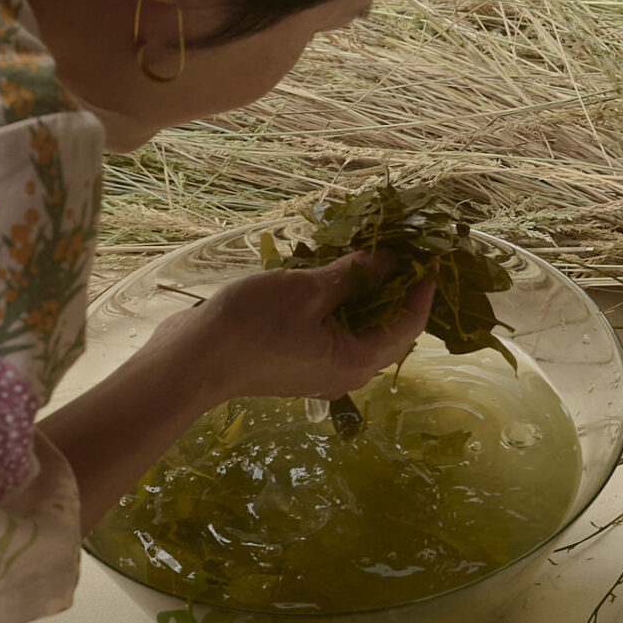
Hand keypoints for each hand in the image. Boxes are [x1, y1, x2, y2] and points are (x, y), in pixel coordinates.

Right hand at [179, 249, 434, 405]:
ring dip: (362, 295)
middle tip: (397, 250)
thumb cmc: (253, 326)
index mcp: (357, 361)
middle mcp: (344, 372)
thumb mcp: (309, 290)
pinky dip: (336, 306)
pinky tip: (327, 276)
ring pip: (356, 330)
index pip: (409, 326)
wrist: (193, 360)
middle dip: (394, 290)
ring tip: (362, 256)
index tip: (430, 256)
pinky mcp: (295, 362)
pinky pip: (329, 332)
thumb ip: (353, 274)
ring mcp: (318, 370)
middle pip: (386, 330)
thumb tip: (389, 259)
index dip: (422, 290)